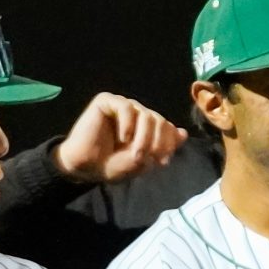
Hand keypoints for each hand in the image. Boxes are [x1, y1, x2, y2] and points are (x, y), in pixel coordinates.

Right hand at [54, 94, 186, 183]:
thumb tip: (183, 133)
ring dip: (144, 138)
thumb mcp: (141, 161)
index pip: (168, 127)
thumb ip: (162, 147)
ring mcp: (123, 107)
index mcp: (146, 127)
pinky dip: (128, 124)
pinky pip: (126, 107)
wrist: (85, 167)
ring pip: (146, 114)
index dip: (169, 143)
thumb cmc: (111, 165)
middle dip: (157, 142)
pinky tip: (123, 138)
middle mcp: (137, 114)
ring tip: (135, 154)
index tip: (162, 161)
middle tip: (147, 158)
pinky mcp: (107, 102)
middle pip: (159, 121)